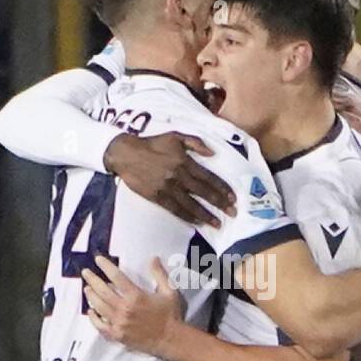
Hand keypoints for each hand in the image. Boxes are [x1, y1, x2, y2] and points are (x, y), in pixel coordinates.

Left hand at [81, 255, 182, 356]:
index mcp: (136, 296)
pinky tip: (91, 311)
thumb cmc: (171, 315)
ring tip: (87, 288)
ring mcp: (119, 323)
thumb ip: (160, 274)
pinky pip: (100, 326)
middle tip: (85, 272)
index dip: (106, 266)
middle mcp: (124, 309)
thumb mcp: (170, 291)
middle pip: (103, 291)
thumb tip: (153, 258)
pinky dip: (94, 318)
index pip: (116, 277)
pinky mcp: (117, 335)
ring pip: (99, 307)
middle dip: (92, 279)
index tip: (98, 259)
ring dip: (91, 296)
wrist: (171, 340)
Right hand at [103, 132, 235, 227]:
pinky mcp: (157, 196)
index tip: (233, 197)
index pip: (209, 177)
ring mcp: (167, 188)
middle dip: (220, 204)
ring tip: (217, 223)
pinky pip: (175, 209)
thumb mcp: (175, 136)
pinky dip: (187, 216)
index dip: (222, 188)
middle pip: (204, 192)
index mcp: (185, 161)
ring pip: (191, 204)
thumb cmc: (152, 144)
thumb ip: (195, 142)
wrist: (127, 154)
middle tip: (233, 213)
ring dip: (206, 215)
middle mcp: (179, 176)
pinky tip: (197, 222)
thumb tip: (213, 153)